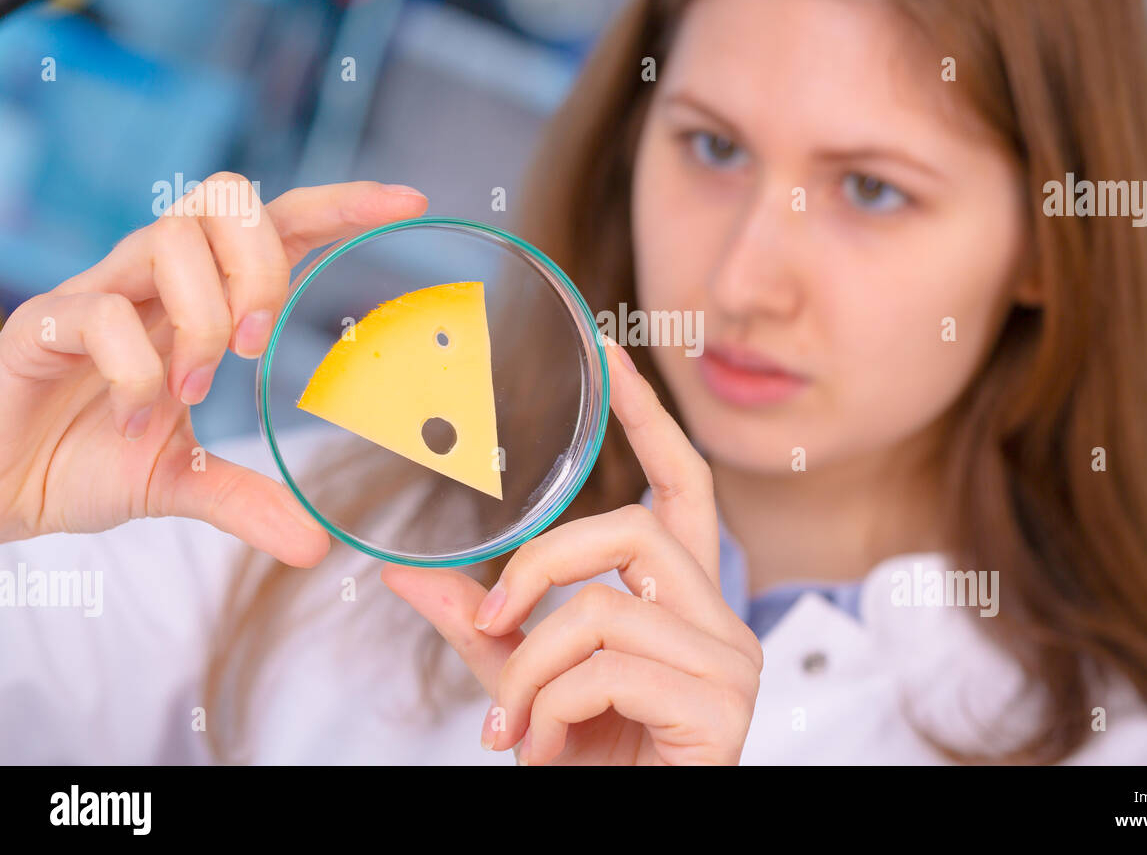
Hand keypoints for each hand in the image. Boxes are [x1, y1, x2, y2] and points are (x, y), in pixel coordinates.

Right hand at [0, 173, 428, 563]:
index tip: (408, 204)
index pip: (276, 224)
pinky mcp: (43, 323)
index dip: (340, 205)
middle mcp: (152, 279)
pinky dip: (139, 372)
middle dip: (264, 266)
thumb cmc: (85, 457)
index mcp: (197, 298)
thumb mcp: (182, 481)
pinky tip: (138, 419)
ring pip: (169, 240)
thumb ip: (248, 501)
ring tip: (197, 388)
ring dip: (205, 319)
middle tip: (261, 346)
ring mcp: (97, 293)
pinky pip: (102, 315)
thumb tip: (317, 547)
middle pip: (226, 198)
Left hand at [382, 337, 762, 764]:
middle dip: (540, 569)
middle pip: (631, 531)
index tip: (608, 352)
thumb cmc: (593, 760)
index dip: (648, 417)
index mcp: (684, 600)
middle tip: (492, 622)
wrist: (632, 835)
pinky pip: (607, 671)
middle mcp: (721, 619)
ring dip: (530, 672)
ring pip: (603, 611)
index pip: (682, 483)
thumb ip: (483, 626)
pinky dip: (550, 711)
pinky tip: (547, 752)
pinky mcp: (722, 708)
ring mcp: (730, 662)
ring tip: (514, 729)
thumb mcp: (526, 682)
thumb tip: (405, 577)